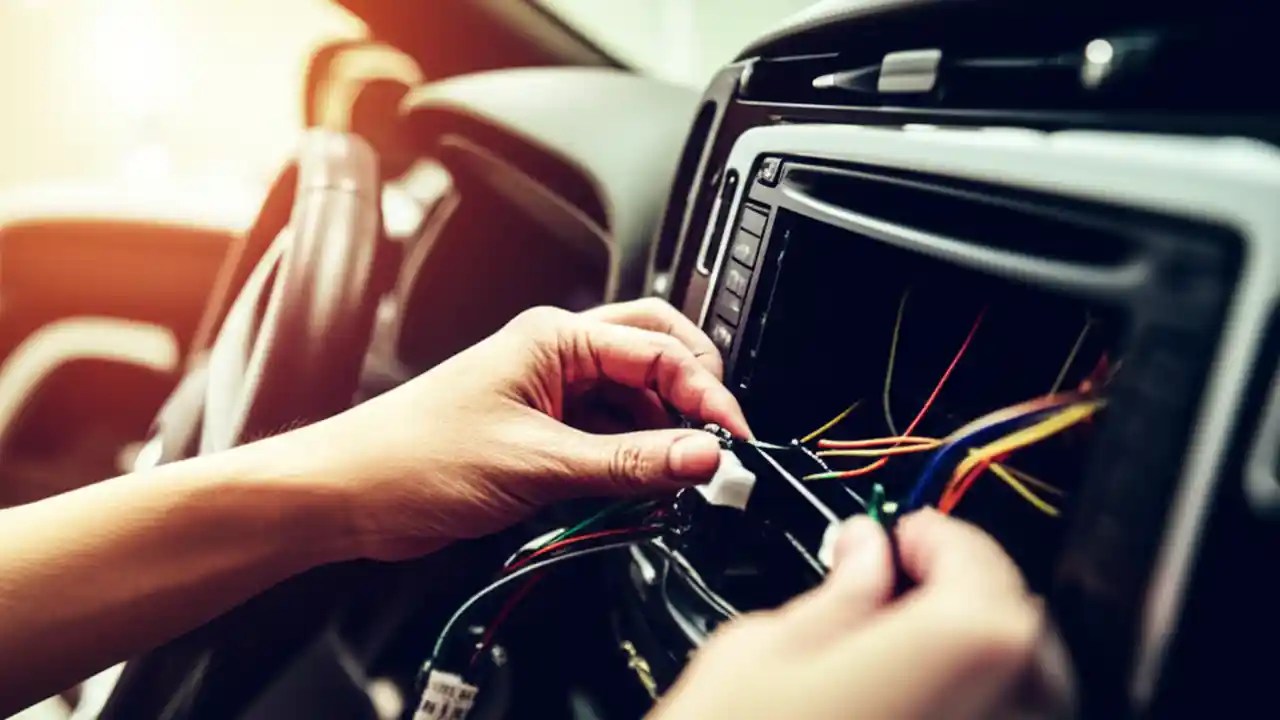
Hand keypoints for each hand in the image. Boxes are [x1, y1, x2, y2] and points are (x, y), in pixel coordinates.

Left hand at [280, 299, 748, 560]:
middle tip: (716, 449)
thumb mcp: (537, 463)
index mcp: (555, 338)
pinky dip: (631, 467)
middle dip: (692, 401)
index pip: (659, 350)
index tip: (731, 440)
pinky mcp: (543, 436)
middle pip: (656, 362)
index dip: (705, 393)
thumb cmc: (414, 455)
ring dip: (661, 441)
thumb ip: (629, 462)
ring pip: (635, 407)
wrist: (351, 494)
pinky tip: (637, 496)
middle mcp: (558, 359)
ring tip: (674, 484)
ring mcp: (551, 397)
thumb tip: (701, 455)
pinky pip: (609, 442)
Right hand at [650, 510, 1047, 719]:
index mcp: (960, 649)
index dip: (933, 536)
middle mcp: (1009, 713)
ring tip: (893, 654)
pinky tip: (904, 712)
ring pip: (1020, 693)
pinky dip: (969, 714)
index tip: (896, 535)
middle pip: (1013, 627)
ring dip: (973, 660)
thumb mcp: (760, 648)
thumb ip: (835, 593)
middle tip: (888, 585)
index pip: (979, 563)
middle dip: (956, 596)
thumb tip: (862, 555)